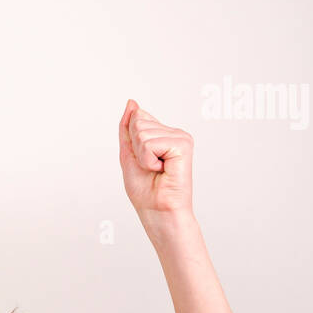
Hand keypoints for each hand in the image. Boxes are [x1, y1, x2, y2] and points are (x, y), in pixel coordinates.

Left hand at [118, 99, 193, 216]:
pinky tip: (161, 170)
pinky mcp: (183, 145)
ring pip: (142, 133)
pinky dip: (148, 160)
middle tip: (149, 166)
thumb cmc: (144, 188)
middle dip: (135, 148)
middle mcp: (175, 133)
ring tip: (155, 170)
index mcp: (163, 133)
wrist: (156, 210)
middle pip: (138, 122)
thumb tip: (132, 102)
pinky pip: (150, 143)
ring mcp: (181, 138)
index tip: (143, 160)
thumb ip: (128, 127)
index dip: (131, 141)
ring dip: (142, 156)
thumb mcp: (129, 152)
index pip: (137, 117)